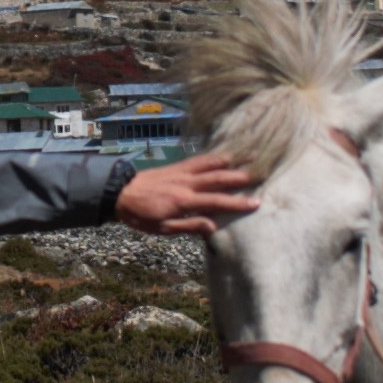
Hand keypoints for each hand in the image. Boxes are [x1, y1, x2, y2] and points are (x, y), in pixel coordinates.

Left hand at [113, 152, 261, 235]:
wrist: (120, 193)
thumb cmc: (141, 216)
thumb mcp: (163, 228)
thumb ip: (189, 225)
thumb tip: (214, 226)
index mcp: (183, 201)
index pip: (216, 201)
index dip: (237, 203)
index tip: (256, 203)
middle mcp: (186, 183)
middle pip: (218, 178)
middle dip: (241, 177)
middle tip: (262, 175)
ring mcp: (182, 172)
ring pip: (211, 163)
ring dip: (232, 160)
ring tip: (252, 156)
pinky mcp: (178, 166)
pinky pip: (199, 159)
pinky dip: (215, 155)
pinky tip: (226, 153)